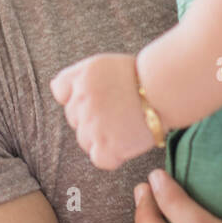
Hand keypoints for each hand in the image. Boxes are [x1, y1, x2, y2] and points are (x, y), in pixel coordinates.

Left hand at [50, 53, 156, 169]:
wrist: (165, 89)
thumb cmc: (139, 76)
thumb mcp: (101, 63)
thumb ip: (75, 76)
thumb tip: (56, 90)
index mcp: (81, 78)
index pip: (61, 93)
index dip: (79, 97)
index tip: (100, 97)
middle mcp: (82, 101)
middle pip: (75, 119)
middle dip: (92, 117)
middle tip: (118, 112)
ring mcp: (94, 126)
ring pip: (85, 140)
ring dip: (101, 137)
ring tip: (124, 126)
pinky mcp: (108, 147)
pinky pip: (99, 158)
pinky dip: (110, 155)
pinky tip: (125, 142)